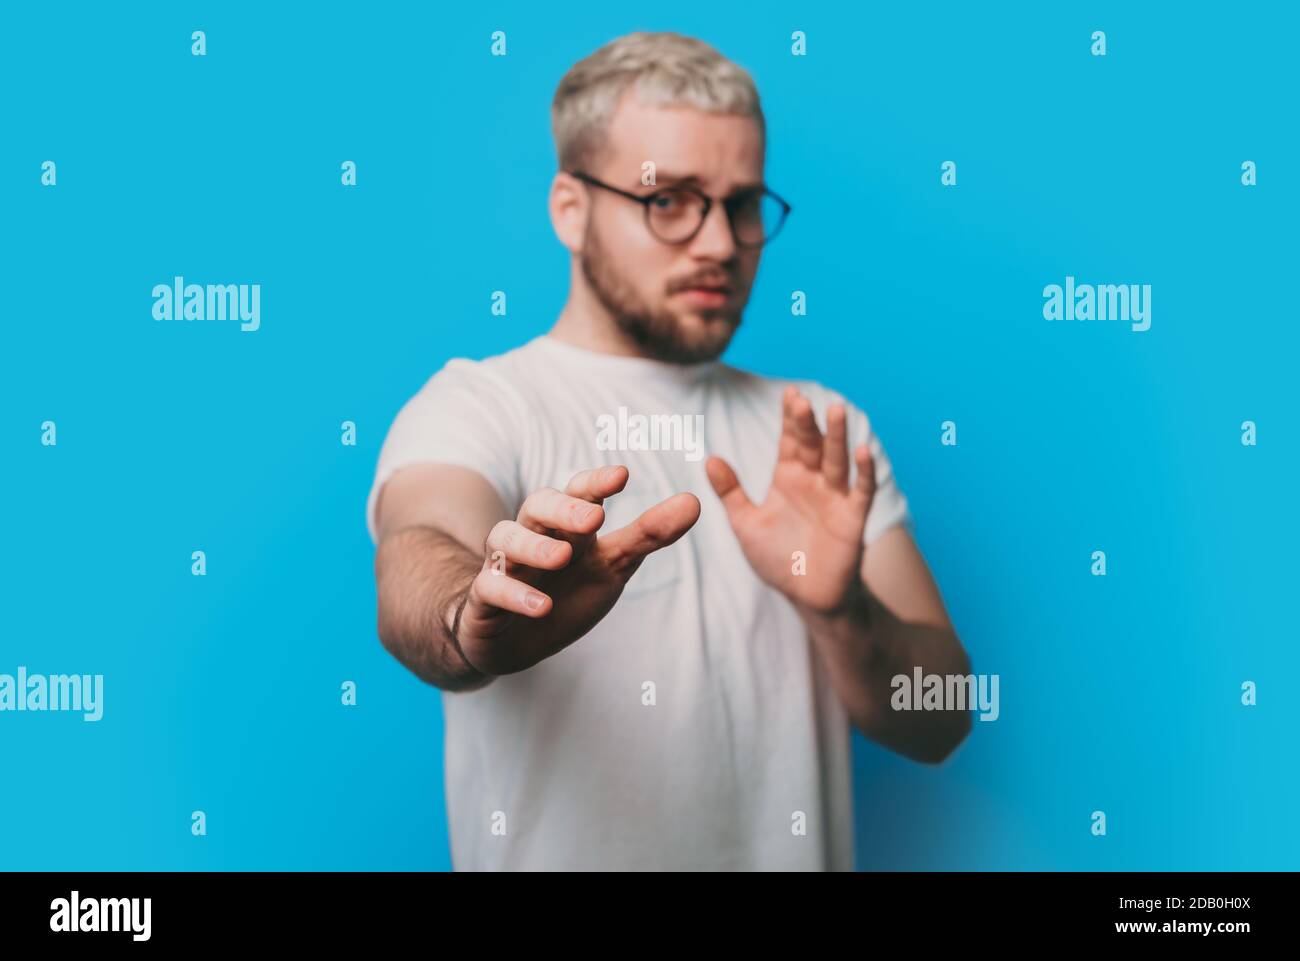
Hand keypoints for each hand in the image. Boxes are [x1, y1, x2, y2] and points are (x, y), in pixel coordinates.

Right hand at [453, 466, 700, 674]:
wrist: (513, 640)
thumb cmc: (566, 591)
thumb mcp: (613, 564)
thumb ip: (649, 534)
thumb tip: (694, 501)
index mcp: (565, 525)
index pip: (578, 493)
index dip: (596, 483)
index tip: (623, 476)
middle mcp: (532, 536)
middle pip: (538, 507)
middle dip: (564, 509)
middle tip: (594, 518)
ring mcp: (505, 566)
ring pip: (506, 539)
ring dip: (534, 547)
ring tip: (562, 557)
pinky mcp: (484, 601)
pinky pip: (490, 588)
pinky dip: (514, 594)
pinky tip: (540, 606)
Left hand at [706, 386, 874, 615]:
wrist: (804, 595)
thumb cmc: (777, 558)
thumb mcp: (746, 524)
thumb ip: (730, 492)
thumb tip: (710, 458)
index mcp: (789, 478)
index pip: (790, 440)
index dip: (789, 418)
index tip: (788, 393)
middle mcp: (814, 481)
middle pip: (812, 445)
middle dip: (806, 423)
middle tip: (800, 400)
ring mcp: (835, 498)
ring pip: (837, 461)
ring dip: (837, 436)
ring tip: (834, 410)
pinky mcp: (853, 519)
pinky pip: (861, 491)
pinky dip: (865, 471)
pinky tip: (864, 450)